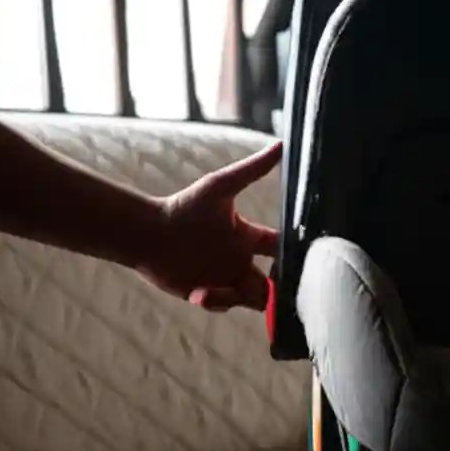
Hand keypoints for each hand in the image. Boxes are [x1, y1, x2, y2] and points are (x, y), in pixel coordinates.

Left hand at [137, 142, 281, 311]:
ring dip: (241, 297)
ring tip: (216, 288)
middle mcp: (239, 259)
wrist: (147, 232)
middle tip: (271, 288)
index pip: (281, 247)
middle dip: (277, 287)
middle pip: (274, 280)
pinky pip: (224, 306)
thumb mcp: (221, 187)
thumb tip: (280, 144)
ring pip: (252, 298)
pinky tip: (198, 292)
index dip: (294, 254)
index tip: (302, 258)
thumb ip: (253, 170)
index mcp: (247, 236)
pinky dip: (216, 301)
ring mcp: (224, 277)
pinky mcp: (206, 292)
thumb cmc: (184, 207)